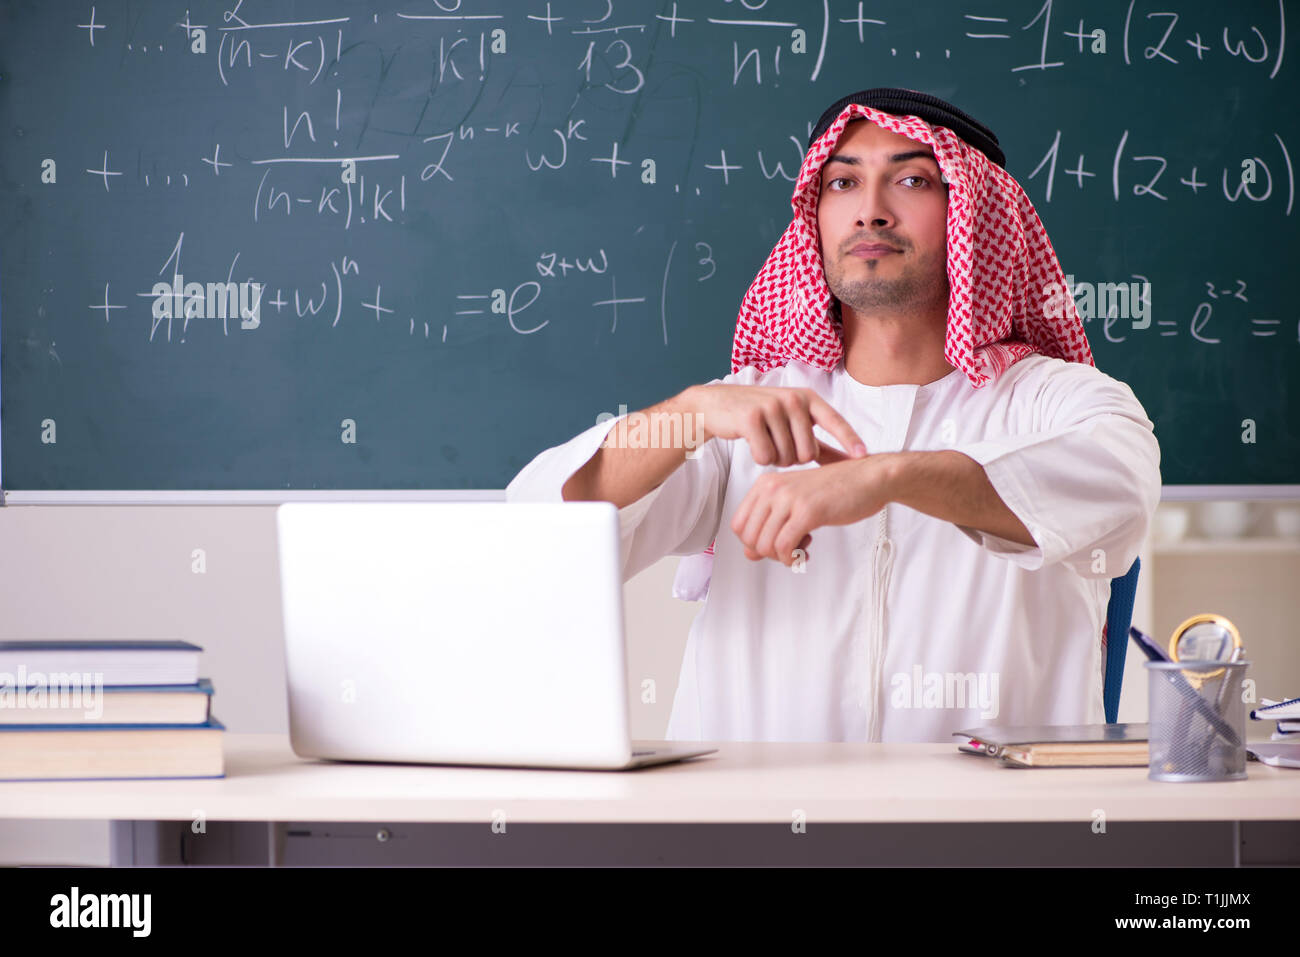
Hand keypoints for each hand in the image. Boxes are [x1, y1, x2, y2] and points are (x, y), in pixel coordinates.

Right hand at [687, 384, 867, 466]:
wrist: (716, 405)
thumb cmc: (758, 416)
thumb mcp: (790, 419)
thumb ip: (816, 437)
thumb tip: (846, 458)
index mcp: (807, 398)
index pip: (834, 421)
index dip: (849, 440)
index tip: (863, 456)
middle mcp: (793, 399)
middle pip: (808, 453)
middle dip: (794, 459)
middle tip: (778, 445)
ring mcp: (772, 407)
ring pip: (786, 458)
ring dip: (774, 459)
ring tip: (764, 440)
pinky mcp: (751, 418)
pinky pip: (765, 457)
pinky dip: (759, 458)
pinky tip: (751, 443)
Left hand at [730, 456, 892, 565]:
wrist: (870, 478)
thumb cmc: (837, 490)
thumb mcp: (796, 506)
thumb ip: (770, 527)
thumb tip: (749, 554)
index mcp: (766, 483)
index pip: (738, 524)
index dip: (754, 542)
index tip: (776, 543)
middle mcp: (773, 487)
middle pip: (748, 537)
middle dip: (767, 553)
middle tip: (789, 550)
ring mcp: (790, 498)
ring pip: (765, 545)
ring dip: (782, 557)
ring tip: (801, 550)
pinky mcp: (808, 511)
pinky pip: (785, 547)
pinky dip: (792, 559)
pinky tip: (805, 555)